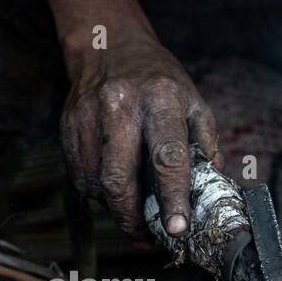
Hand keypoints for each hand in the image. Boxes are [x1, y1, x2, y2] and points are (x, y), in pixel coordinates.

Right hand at [60, 31, 218, 238]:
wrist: (109, 46)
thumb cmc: (156, 79)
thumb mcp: (192, 101)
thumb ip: (205, 144)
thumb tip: (213, 184)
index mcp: (159, 98)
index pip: (167, 156)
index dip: (172, 197)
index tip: (176, 228)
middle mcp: (119, 106)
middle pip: (119, 179)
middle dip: (132, 217)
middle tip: (146, 234)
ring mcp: (88, 117)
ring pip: (96, 184)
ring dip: (114, 207)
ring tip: (131, 208)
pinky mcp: (68, 128)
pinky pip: (80, 176)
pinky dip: (98, 192)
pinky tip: (112, 186)